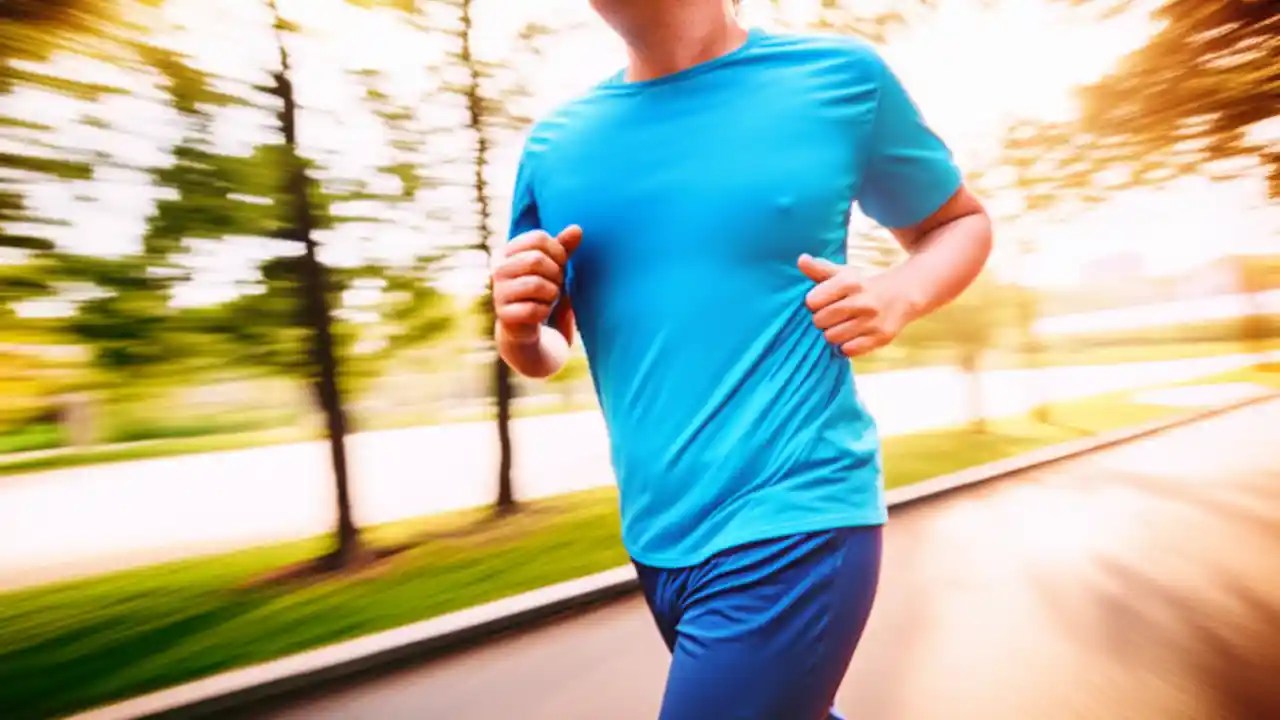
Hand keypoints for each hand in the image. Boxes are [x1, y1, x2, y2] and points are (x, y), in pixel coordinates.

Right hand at [493, 225, 582, 342]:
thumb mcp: (553, 265)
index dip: (558, 251)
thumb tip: (577, 229)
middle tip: (556, 283)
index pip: (538, 238)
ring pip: (535, 284)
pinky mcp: (503, 314)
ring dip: (552, 292)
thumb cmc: (541, 289)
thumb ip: (563, 247)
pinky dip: (545, 311)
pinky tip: (542, 312)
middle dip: (555, 273)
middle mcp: (497, 268)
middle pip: (536, 259)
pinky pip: (533, 309)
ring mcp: (498, 292)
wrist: (525, 325)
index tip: (561, 264)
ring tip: (550, 297)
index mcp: (506, 251)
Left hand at [798, 254, 913, 357]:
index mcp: (850, 282)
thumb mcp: (843, 274)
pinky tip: (852, 336)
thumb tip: (801, 260)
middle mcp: (862, 301)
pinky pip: (848, 350)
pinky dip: (846, 345)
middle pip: (820, 321)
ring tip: (842, 325)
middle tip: (833, 315)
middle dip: (822, 319)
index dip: (814, 303)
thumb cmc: (863, 286)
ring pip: (832, 337)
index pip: (812, 301)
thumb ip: (819, 269)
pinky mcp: (881, 337)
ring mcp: (872, 321)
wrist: (903, 295)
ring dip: (833, 333)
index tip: (822, 301)